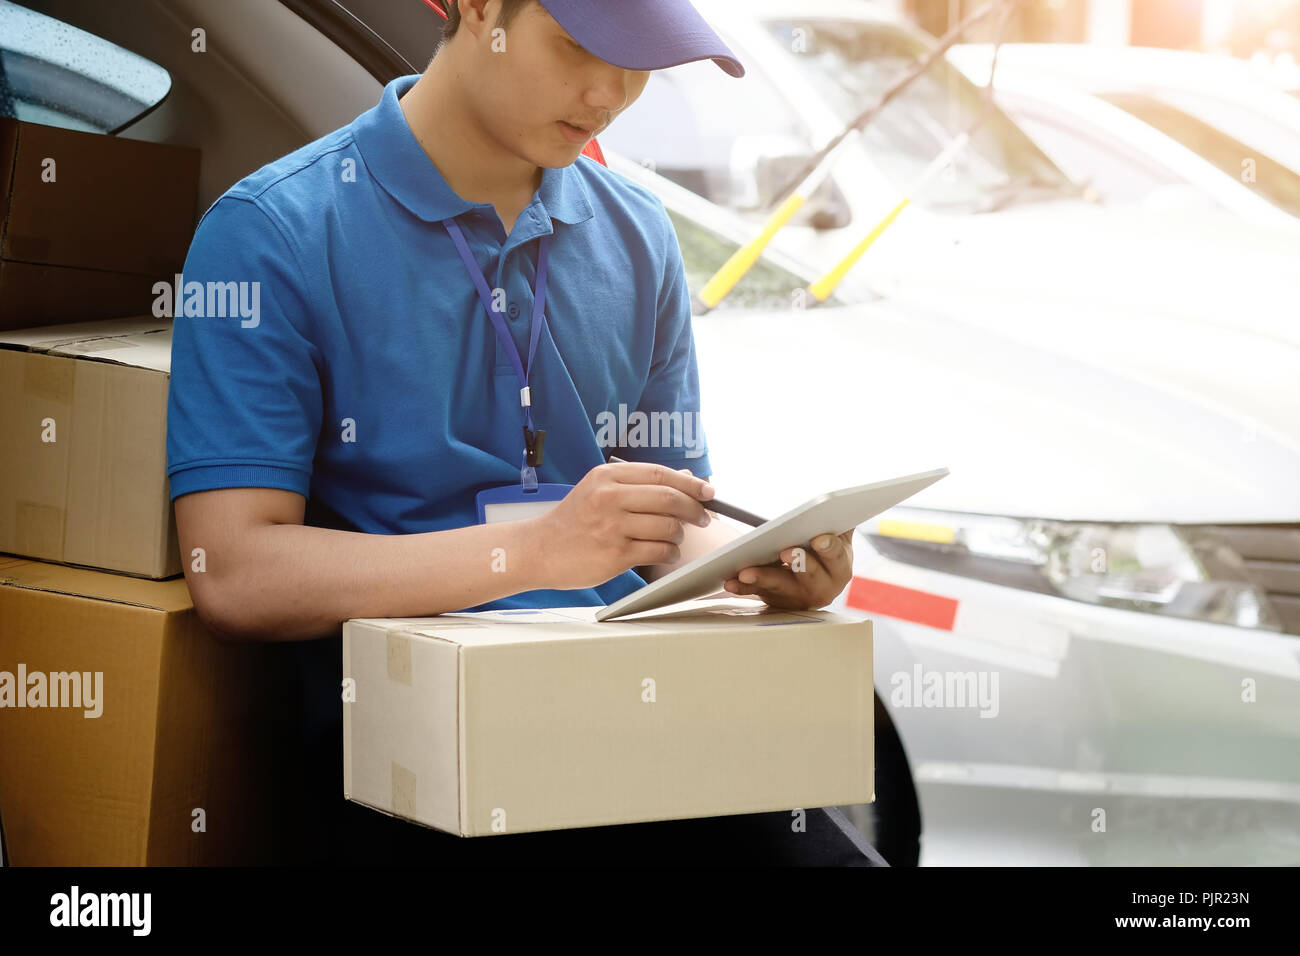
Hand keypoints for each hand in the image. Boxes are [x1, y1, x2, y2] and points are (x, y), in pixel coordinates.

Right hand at [530, 461, 714, 589]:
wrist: (539, 550)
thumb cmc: (574, 521)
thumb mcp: (599, 490)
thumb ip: (639, 484)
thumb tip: (687, 480)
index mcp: (607, 476)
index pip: (661, 474)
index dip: (691, 484)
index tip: (709, 492)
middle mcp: (609, 497)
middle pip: (670, 498)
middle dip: (694, 509)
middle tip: (702, 518)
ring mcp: (612, 527)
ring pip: (668, 526)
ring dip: (680, 534)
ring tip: (674, 537)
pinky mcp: (615, 555)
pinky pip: (659, 551)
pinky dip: (670, 552)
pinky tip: (665, 552)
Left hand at [723, 530, 853, 609]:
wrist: (809, 579)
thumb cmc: (820, 550)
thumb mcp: (836, 536)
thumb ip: (840, 519)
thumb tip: (844, 499)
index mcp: (839, 566)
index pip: (837, 556)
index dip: (830, 548)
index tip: (819, 539)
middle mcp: (823, 587)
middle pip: (811, 575)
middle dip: (800, 562)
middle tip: (786, 551)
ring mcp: (798, 596)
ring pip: (781, 586)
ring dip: (764, 578)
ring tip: (747, 572)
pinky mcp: (776, 601)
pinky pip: (758, 594)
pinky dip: (744, 588)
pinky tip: (731, 582)